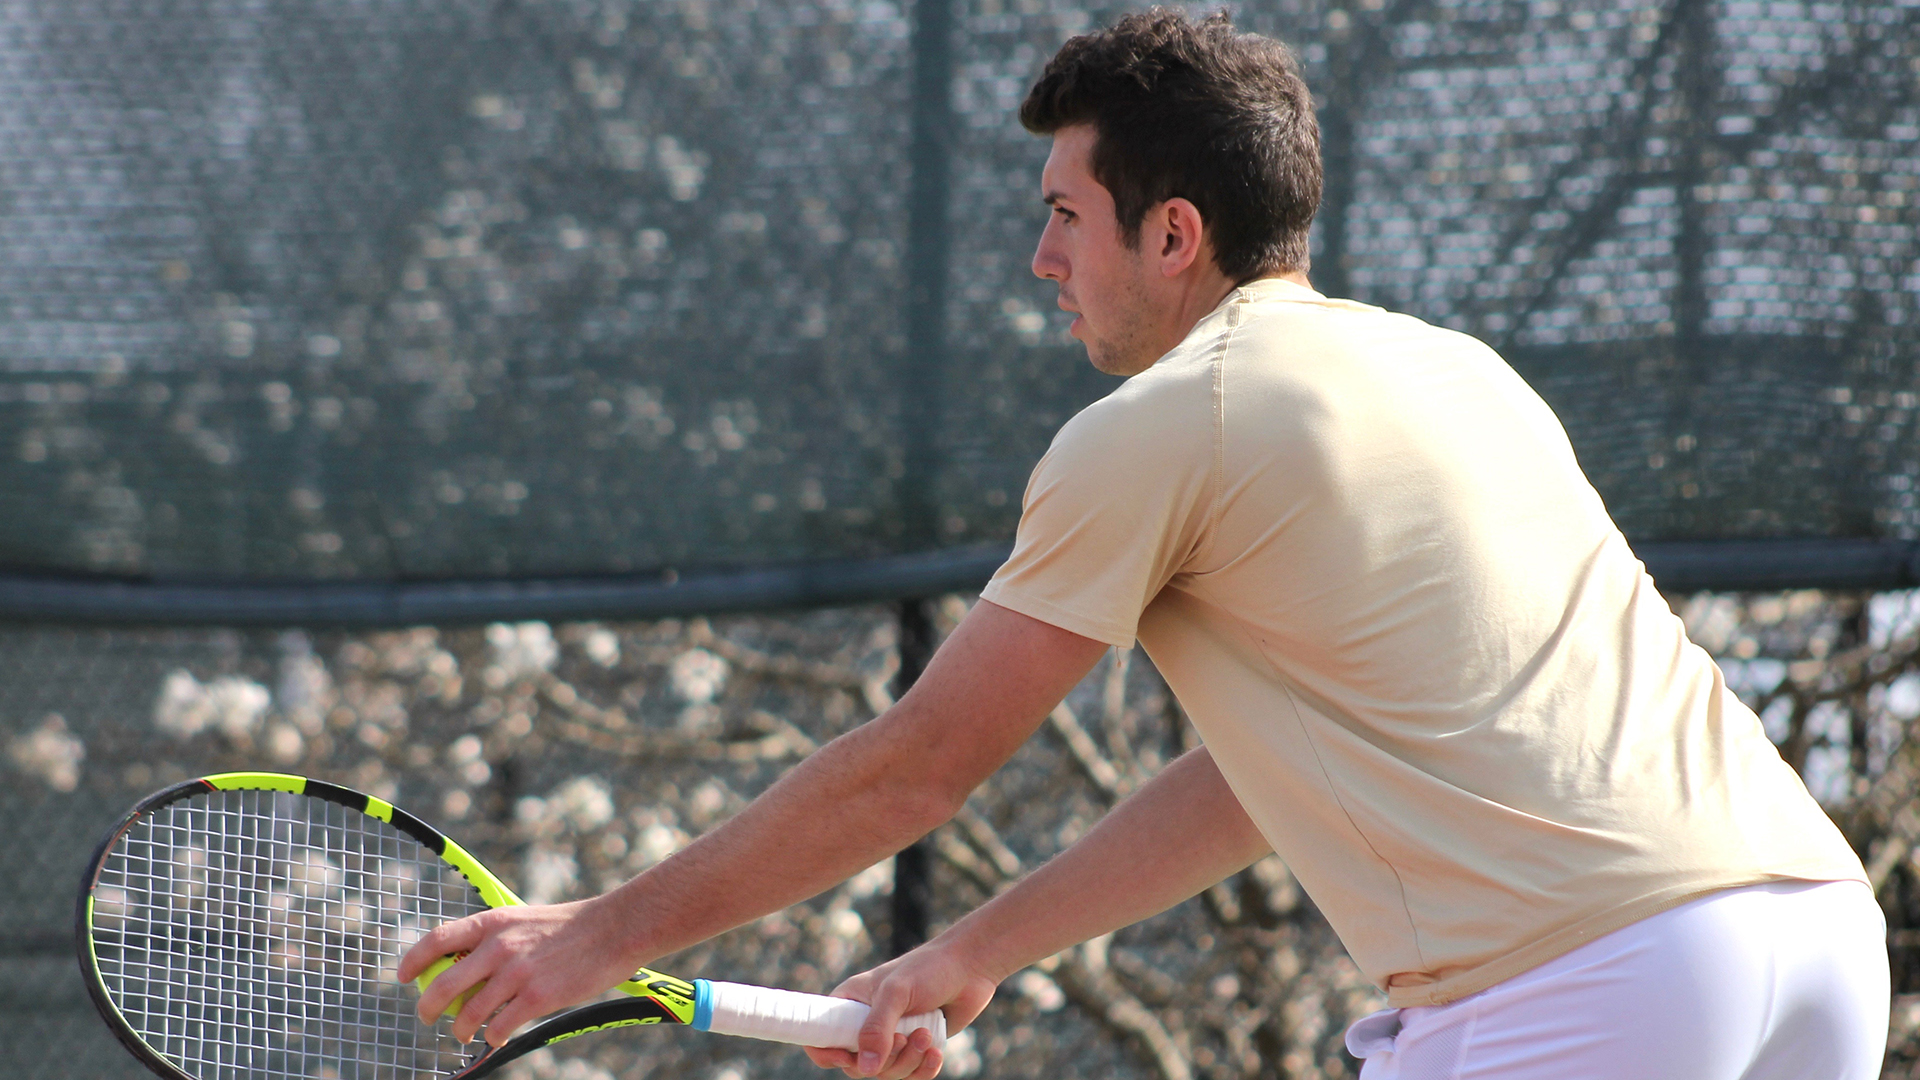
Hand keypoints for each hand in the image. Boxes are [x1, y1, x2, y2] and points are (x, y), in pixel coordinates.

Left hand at [397, 896, 637, 1044]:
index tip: (402, 977)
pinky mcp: (537, 997)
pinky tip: (498, 1036)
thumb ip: (492, 939)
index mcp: (492, 922)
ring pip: (469, 1014)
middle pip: (443, 985)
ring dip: (461, 1029)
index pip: (436, 940)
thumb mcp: (522, 920)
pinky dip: (494, 1037)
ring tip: (464, 1033)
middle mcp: (499, 946)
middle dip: (428, 1009)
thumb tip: (461, 965)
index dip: (412, 961)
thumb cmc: (567, 928)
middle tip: (427, 1018)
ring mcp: (517, 973)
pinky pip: (499, 1028)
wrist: (611, 930)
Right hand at [803, 941, 997, 1079]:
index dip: (826, 1054)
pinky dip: (923, 1070)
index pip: (820, 1037)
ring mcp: (891, 1038)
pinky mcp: (916, 1048)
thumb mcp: (896, 992)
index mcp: (850, 1004)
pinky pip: (911, 1075)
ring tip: (926, 1035)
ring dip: (909, 1061)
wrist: (969, 967)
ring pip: (887, 1073)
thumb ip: (877, 1028)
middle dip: (884, 1060)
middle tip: (905, 1038)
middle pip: (858, 1066)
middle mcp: (866, 1023)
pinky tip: (936, 1052)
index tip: (847, 1056)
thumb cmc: (928, 969)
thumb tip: (865, 1068)